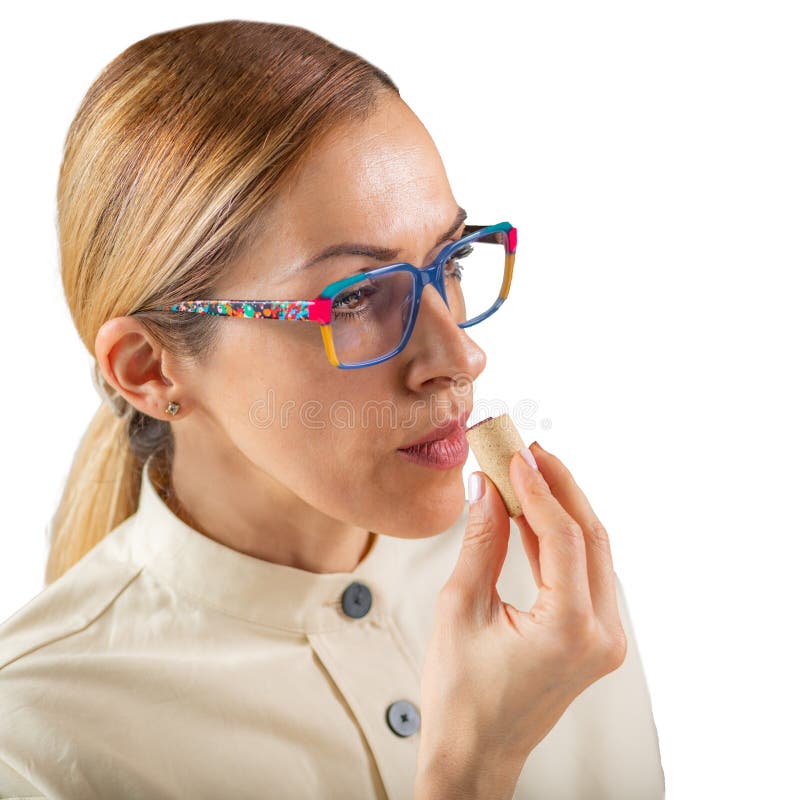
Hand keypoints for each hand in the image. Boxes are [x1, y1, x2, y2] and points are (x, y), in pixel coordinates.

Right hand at [414, 441, 626, 797]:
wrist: (476, 753)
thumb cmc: (461, 695)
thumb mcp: (460, 608)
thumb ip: (480, 541)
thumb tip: (487, 488)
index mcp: (570, 631)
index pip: (564, 537)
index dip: (539, 488)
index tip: (516, 454)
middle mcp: (601, 634)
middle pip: (591, 537)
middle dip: (559, 487)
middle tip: (527, 452)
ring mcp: (605, 638)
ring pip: (592, 552)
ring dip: (561, 509)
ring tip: (527, 473)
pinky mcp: (595, 638)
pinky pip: (584, 573)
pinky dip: (560, 540)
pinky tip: (532, 515)